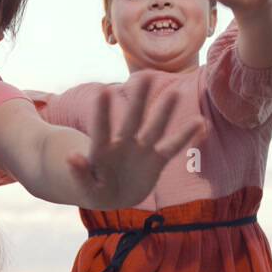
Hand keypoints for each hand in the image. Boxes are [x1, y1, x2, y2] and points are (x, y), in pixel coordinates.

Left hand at [67, 75, 206, 209]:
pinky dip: (186, 135)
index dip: (102, 112)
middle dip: (139, 100)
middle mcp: (123, 144)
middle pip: (132, 119)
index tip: (103, 91)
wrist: (113, 194)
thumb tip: (70, 156)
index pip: (101, 128)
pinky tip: (200, 122)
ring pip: (154, 128)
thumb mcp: (86, 187)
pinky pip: (173, 146)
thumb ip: (80, 174)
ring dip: (164, 112)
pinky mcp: (156, 160)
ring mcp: (141, 150)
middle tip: (145, 77)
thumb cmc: (96, 189)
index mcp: (102, 150)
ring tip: (175, 93)